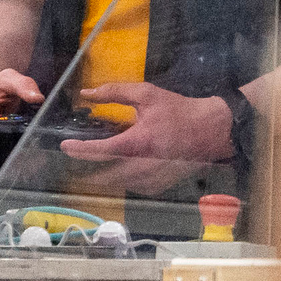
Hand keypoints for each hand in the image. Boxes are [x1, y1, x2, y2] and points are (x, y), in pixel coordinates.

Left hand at [56, 83, 236, 197]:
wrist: (215, 128)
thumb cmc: (179, 109)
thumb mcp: (146, 94)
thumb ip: (114, 92)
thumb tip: (86, 93)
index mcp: (141, 140)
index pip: (103, 150)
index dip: (81, 150)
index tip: (65, 147)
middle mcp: (148, 162)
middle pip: (110, 174)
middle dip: (90, 171)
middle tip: (75, 164)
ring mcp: (159, 175)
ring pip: (125, 184)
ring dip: (108, 179)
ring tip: (93, 171)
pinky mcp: (167, 182)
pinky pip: (141, 188)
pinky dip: (129, 183)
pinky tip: (120, 175)